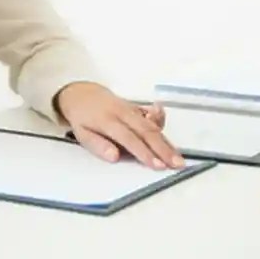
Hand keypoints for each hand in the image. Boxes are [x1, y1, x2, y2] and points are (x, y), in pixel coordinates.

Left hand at [54, 81, 184, 169]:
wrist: (81, 92)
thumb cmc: (82, 118)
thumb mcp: (81, 133)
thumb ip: (98, 145)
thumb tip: (114, 157)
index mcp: (108, 121)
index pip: (130, 139)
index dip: (145, 152)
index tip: (158, 166)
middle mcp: (123, 113)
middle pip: (147, 131)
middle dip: (164, 149)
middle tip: (177, 164)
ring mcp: (131, 109)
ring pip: (152, 125)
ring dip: (167, 141)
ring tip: (178, 157)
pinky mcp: (136, 107)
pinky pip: (151, 115)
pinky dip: (161, 120)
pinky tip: (166, 122)